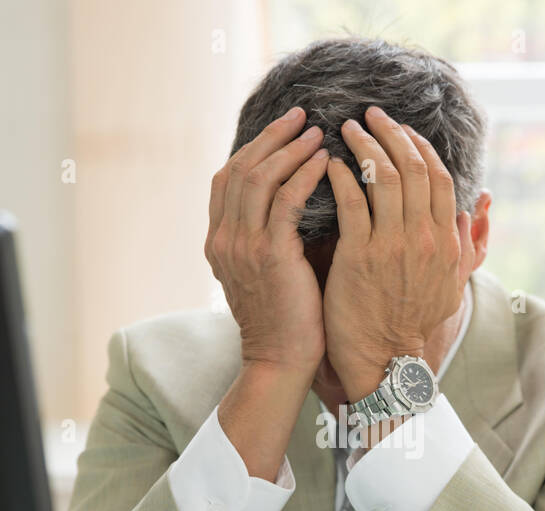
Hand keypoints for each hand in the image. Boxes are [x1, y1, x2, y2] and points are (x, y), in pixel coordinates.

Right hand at [205, 106, 329, 373]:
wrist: (281, 362)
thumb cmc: (286, 321)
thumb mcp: (267, 272)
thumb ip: (271, 236)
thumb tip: (300, 198)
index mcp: (219, 242)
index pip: (227, 179)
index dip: (253, 148)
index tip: (282, 130)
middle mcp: (224, 240)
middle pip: (240, 168)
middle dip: (272, 137)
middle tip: (302, 115)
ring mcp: (243, 247)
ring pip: (259, 177)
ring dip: (289, 149)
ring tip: (317, 131)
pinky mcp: (270, 256)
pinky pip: (285, 200)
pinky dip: (304, 175)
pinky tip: (325, 161)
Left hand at [322, 106, 475, 399]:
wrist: (385, 358)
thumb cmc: (412, 323)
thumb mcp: (450, 287)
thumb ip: (461, 248)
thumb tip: (467, 211)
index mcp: (445, 241)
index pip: (438, 177)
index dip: (420, 146)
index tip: (402, 130)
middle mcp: (424, 238)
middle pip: (412, 168)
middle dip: (391, 133)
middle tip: (370, 115)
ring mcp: (392, 246)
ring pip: (383, 177)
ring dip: (364, 145)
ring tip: (346, 128)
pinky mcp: (360, 256)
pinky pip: (351, 202)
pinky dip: (342, 176)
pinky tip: (331, 163)